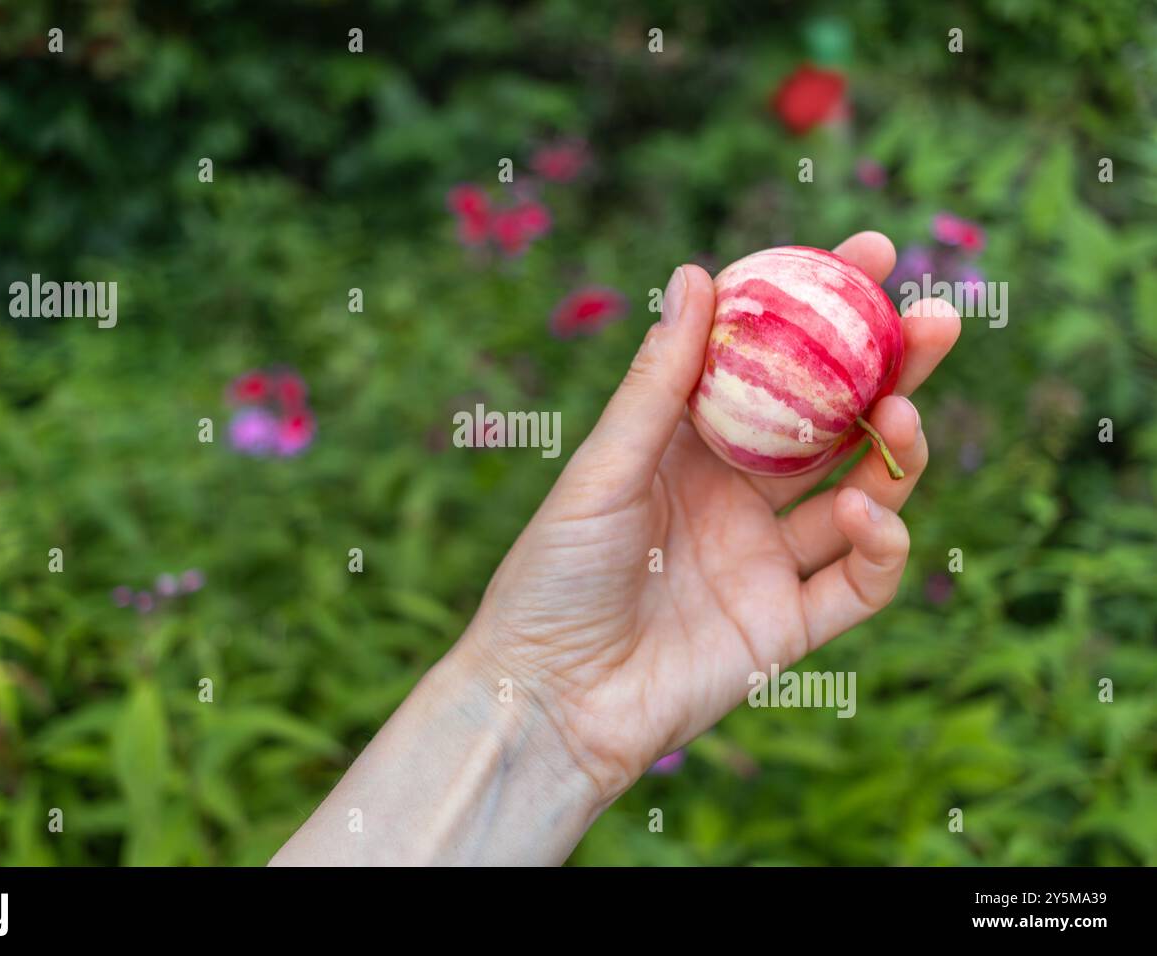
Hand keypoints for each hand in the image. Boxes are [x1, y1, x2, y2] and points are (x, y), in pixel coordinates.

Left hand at [459, 232, 961, 803]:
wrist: (548, 700)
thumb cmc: (552, 577)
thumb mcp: (602, 470)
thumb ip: (656, 385)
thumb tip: (697, 273)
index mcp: (688, 451)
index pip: (771, 367)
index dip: (822, 312)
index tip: (870, 256)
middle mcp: (736, 499)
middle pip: (833, 425)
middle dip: (890, 371)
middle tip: (935, 319)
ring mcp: (767, 562)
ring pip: (861, 495)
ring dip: (894, 453)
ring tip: (897, 417)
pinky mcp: (788, 627)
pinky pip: (859, 582)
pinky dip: (880, 545)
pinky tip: (866, 512)